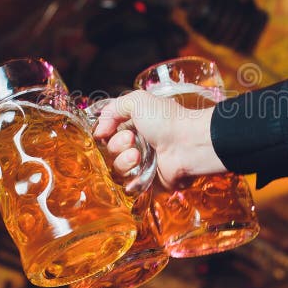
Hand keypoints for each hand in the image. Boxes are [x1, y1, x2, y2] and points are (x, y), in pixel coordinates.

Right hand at [93, 90, 226, 189]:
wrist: (188, 144)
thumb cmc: (165, 120)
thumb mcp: (137, 101)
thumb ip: (113, 109)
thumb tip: (98, 130)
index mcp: (134, 125)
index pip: (107, 133)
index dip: (104, 133)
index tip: (106, 131)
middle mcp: (137, 144)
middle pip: (109, 151)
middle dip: (117, 145)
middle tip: (132, 140)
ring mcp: (142, 164)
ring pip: (117, 169)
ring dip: (124, 161)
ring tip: (138, 156)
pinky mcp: (148, 182)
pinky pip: (128, 186)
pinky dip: (130, 181)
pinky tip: (137, 172)